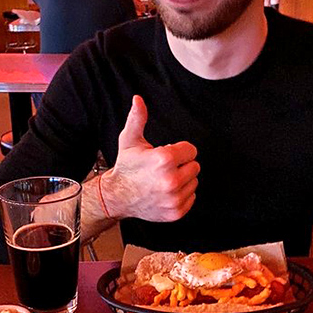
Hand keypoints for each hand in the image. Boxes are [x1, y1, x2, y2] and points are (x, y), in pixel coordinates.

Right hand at [101, 96, 198, 221]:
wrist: (118, 196)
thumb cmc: (126, 167)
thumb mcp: (130, 140)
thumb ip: (138, 118)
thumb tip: (138, 99)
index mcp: (164, 160)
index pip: (191, 150)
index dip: (179, 150)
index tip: (167, 154)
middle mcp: (171, 181)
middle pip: (195, 166)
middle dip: (182, 165)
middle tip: (164, 168)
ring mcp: (174, 199)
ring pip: (194, 182)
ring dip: (183, 180)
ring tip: (164, 180)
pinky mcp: (176, 212)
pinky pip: (192, 197)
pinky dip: (182, 195)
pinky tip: (166, 192)